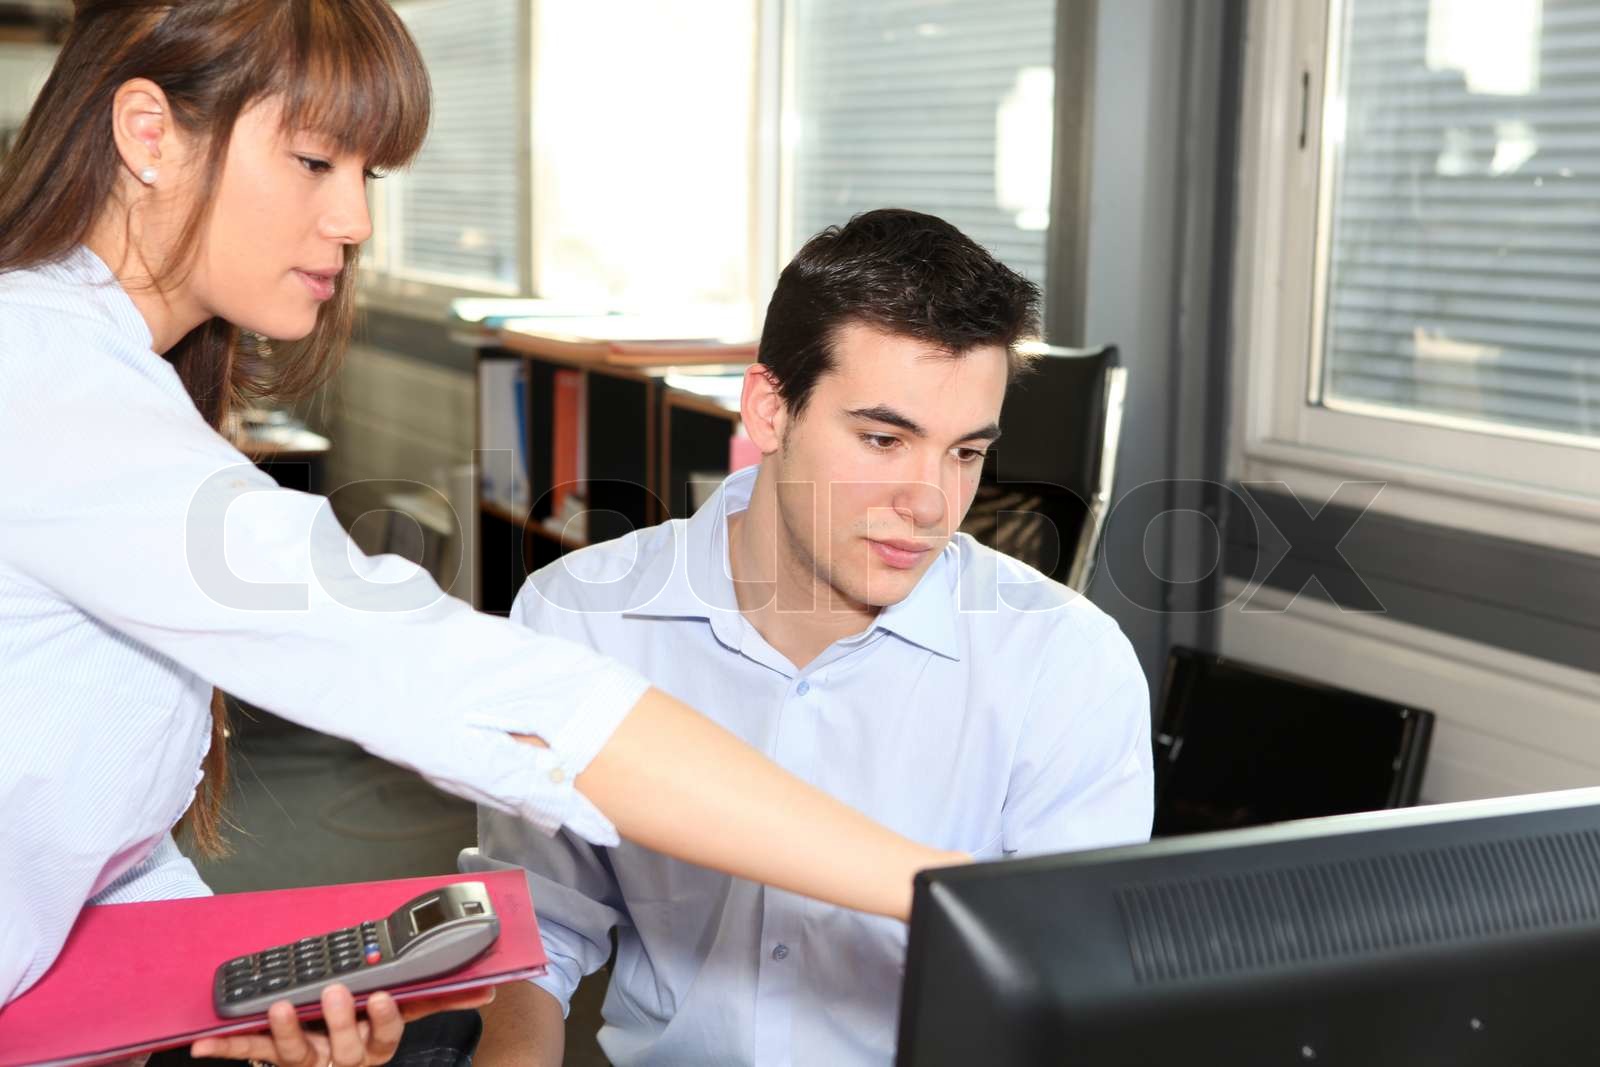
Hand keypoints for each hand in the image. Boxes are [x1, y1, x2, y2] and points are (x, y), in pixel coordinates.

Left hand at [190, 983, 495, 1065]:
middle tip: (336, 991)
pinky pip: (250, 1054)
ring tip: (280, 1007)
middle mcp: (341, 1058)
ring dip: (285, 1033)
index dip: (384, 1019)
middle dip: (339, 1019)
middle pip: (343, 1045)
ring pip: (296, 1054)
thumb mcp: (404, 1017)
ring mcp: (306, 1062)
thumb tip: (489, 991)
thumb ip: (443, 1000)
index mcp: (374, 1046)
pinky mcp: (273, 1061)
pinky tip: (200, 1043)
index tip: (383, 997)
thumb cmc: (367, 1034)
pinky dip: (226, 1047)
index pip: (387, 1036)